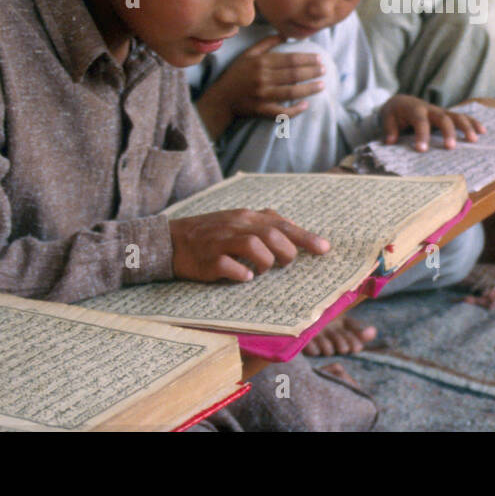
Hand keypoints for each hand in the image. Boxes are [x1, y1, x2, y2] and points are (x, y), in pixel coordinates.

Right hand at [169, 208, 329, 282]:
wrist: (169, 241)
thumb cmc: (209, 234)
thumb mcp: (236, 223)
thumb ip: (261, 226)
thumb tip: (291, 237)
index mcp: (246, 217)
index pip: (282, 224)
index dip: (305, 236)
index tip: (324, 249)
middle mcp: (236, 225)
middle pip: (272, 234)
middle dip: (287, 251)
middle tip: (286, 264)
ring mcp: (221, 241)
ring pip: (255, 246)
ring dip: (266, 262)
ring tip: (262, 271)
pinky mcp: (207, 259)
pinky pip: (229, 265)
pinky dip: (241, 273)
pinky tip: (245, 278)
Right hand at [205, 34, 324, 120]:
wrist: (221, 99)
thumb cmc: (236, 74)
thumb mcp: (248, 54)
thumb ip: (266, 43)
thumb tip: (285, 34)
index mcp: (261, 63)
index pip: (289, 60)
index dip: (307, 59)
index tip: (319, 58)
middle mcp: (263, 78)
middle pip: (293, 74)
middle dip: (311, 72)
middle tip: (325, 69)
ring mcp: (262, 95)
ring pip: (291, 92)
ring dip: (309, 89)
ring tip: (322, 85)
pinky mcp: (261, 110)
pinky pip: (281, 111)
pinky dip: (294, 110)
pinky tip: (305, 105)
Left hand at [380, 95, 485, 150]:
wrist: (402, 101)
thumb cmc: (395, 113)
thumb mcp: (387, 118)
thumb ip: (389, 129)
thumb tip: (390, 142)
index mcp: (415, 110)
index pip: (420, 121)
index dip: (421, 135)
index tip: (422, 149)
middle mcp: (431, 109)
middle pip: (442, 118)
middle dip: (448, 132)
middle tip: (451, 147)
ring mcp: (441, 112)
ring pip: (456, 116)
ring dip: (466, 127)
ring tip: (473, 140)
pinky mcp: (448, 115)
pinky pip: (462, 117)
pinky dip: (473, 123)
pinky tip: (482, 132)